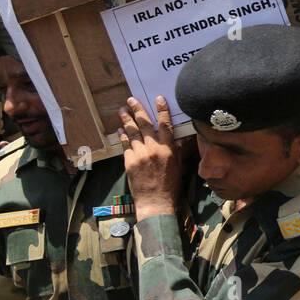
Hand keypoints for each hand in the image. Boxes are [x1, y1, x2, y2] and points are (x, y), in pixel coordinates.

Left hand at [117, 96, 181, 218]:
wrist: (156, 201)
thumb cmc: (171, 184)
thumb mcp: (179, 164)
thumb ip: (176, 148)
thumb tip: (176, 136)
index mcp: (168, 149)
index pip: (165, 124)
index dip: (162, 110)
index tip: (158, 98)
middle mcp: (154, 149)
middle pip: (144, 124)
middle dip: (138, 110)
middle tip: (131, 100)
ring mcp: (140, 154)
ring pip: (132, 132)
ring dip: (126, 120)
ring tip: (122, 111)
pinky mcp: (129, 161)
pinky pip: (125, 145)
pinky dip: (123, 136)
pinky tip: (120, 130)